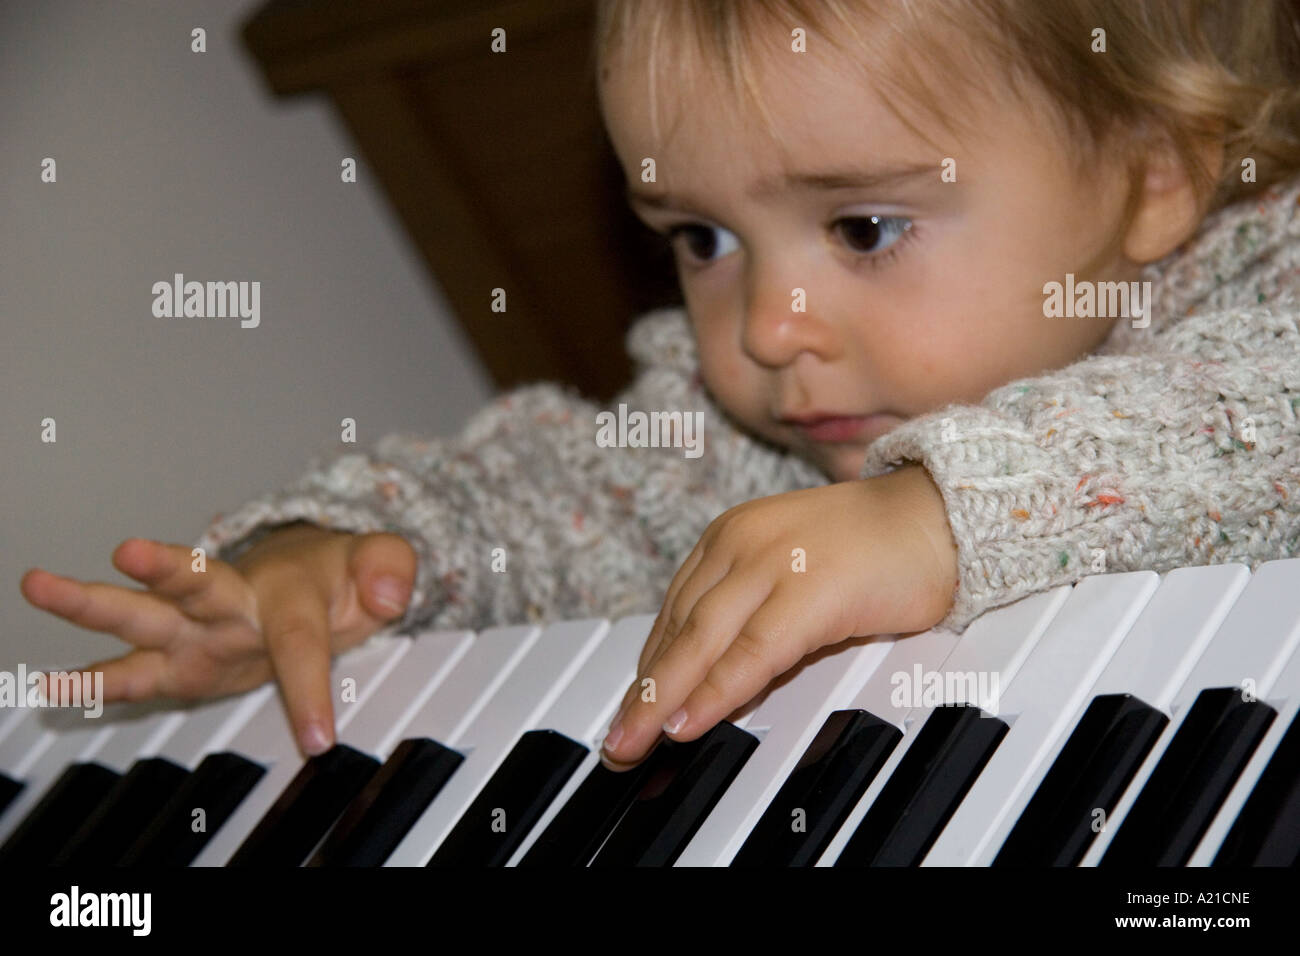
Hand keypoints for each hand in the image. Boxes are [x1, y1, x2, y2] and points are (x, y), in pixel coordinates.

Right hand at [19, 523, 417, 756]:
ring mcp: (196, 629)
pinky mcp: (177, 657)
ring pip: (144, 616)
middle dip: (165, 570)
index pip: (299, 643)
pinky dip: (94, 682)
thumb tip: (390, 594)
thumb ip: (392, 568)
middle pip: (196, 585)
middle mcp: (230, 605)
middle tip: (128, 549)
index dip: (309, 689)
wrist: (313, 575)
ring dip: (94, 605)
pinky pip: (133, 672)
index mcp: (287, 592)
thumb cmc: (341, 578)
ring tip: (40, 586)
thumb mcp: (380, 566)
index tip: (316, 739)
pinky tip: (54, 688)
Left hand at [599, 464, 957, 769]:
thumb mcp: (789, 573)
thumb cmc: (872, 550)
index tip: (628, 710)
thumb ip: (748, 613)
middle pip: (677, 630)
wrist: (941, 515)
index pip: (673, 612)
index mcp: (730, 536)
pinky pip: (754, 652)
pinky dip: (718, 691)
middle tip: (616, 741)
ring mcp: (774, 562)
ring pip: (702, 641)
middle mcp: (740, 542)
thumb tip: (707, 677)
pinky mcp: (811, 589)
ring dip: (664, 699)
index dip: (648, 668)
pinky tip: (691, 721)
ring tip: (637, 741)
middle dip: (642, 693)